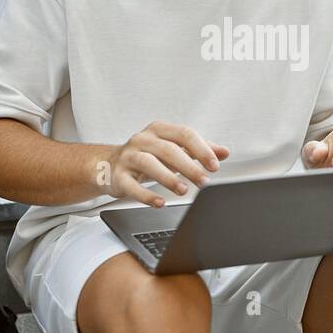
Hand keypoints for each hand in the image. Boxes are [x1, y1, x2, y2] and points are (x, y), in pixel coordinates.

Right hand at [102, 121, 229, 207]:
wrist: (108, 164)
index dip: (201, 149)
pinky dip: (146, 195)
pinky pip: (132, 185)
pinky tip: (160, 202)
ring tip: (183, 190)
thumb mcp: (173, 148)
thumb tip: (224, 152)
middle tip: (204, 181)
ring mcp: (128, 157)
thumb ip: (199, 149)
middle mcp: (142, 140)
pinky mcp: (118, 176)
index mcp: (159, 130)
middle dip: (189, 166)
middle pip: (169, 149)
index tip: (214, 165)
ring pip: (149, 164)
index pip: (184, 134)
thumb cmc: (147, 155)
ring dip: (169, 178)